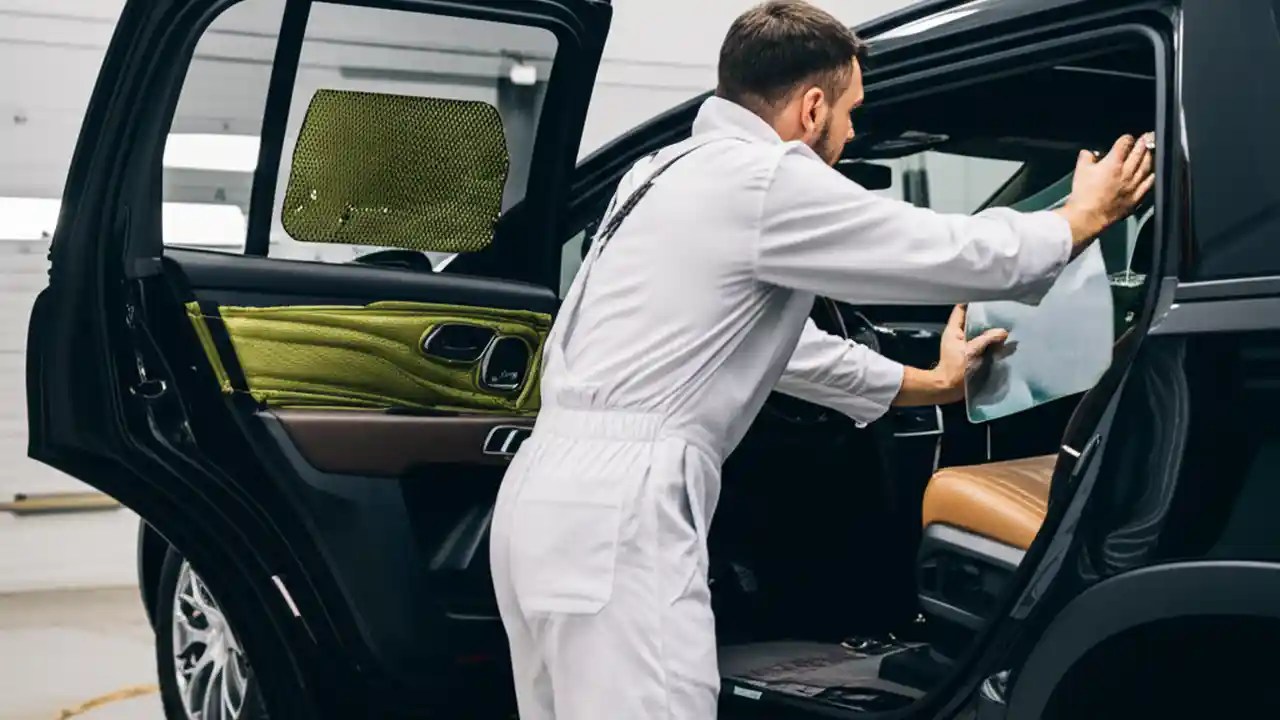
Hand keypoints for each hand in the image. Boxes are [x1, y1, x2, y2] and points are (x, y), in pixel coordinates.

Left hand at [933, 304, 1007, 403]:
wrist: (948, 389)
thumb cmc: (956, 369)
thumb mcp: (971, 352)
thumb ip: (987, 340)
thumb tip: (1003, 332)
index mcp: (953, 330)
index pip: (961, 309)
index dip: (972, 301)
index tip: (986, 297)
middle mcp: (958, 335)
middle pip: (972, 319)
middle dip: (985, 315)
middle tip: (1001, 310)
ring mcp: (964, 345)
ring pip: (978, 331)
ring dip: (989, 329)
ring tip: (1005, 322)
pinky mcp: (970, 354)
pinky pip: (982, 343)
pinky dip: (990, 340)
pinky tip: (1002, 339)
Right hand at [1055, 132, 1155, 253]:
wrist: (1088, 217)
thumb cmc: (1083, 194)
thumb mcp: (1080, 170)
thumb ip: (1086, 157)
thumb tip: (1089, 152)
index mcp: (1113, 163)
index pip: (1124, 144)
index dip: (1126, 138)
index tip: (1127, 138)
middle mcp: (1127, 172)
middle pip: (1139, 152)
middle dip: (1143, 142)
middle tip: (1146, 137)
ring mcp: (1133, 185)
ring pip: (1146, 167)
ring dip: (1149, 157)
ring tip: (1150, 152)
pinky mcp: (1135, 198)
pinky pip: (1148, 184)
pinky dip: (1151, 177)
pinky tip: (1152, 173)